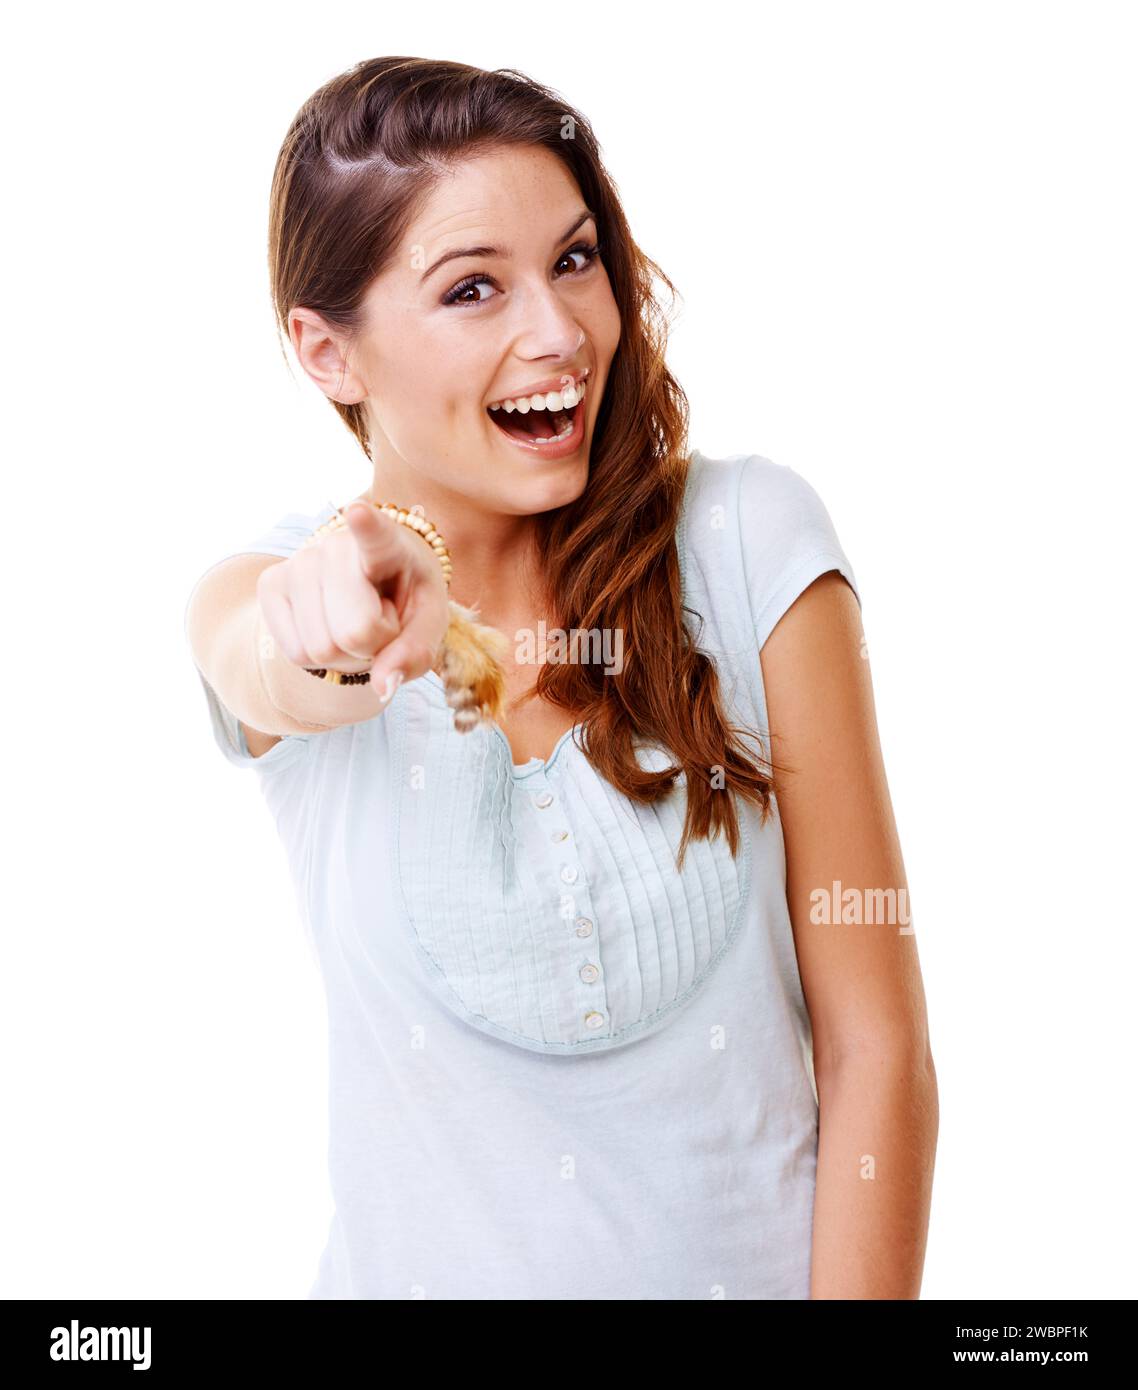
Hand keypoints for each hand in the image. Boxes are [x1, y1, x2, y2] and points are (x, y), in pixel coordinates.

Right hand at [255, 501, 450, 701]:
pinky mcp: (269, 584)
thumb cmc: (406, 598)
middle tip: (382, 621)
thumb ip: (415, 653)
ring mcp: (297, 562)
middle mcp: (335, 545)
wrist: (370, 584)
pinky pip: (296, 654)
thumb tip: (382, 686)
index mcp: (387, 543)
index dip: (366, 525)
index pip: (374, 535)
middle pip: (354, 632)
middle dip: (374, 645)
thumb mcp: (428, 623)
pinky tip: (330, 626)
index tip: (358, 512)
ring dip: (347, 653)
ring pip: (322, 649)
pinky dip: (320, 658)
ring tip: (357, 621)